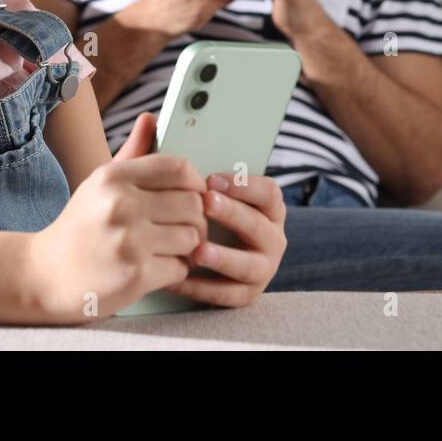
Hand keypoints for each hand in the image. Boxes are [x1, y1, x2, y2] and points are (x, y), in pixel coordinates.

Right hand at [27, 112, 207, 321]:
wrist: (45, 275)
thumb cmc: (81, 226)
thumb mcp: (100, 184)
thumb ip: (132, 152)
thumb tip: (150, 119)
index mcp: (114, 177)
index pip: (179, 168)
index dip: (196, 182)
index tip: (194, 194)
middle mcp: (120, 204)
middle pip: (192, 203)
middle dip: (195, 219)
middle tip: (185, 227)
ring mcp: (129, 240)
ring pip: (191, 237)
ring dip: (186, 248)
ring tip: (170, 249)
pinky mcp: (136, 274)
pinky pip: (180, 268)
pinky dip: (175, 271)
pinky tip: (158, 268)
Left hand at [161, 169, 287, 307]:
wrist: (214, 259)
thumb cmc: (209, 215)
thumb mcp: (213, 195)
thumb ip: (199, 178)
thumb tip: (167, 146)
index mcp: (271, 210)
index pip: (269, 193)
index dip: (243, 185)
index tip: (211, 179)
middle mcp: (273, 239)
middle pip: (258, 226)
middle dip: (232, 214)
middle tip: (205, 203)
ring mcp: (264, 270)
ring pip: (248, 265)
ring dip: (224, 257)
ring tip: (198, 251)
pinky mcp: (247, 295)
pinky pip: (226, 295)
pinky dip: (200, 288)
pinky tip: (176, 278)